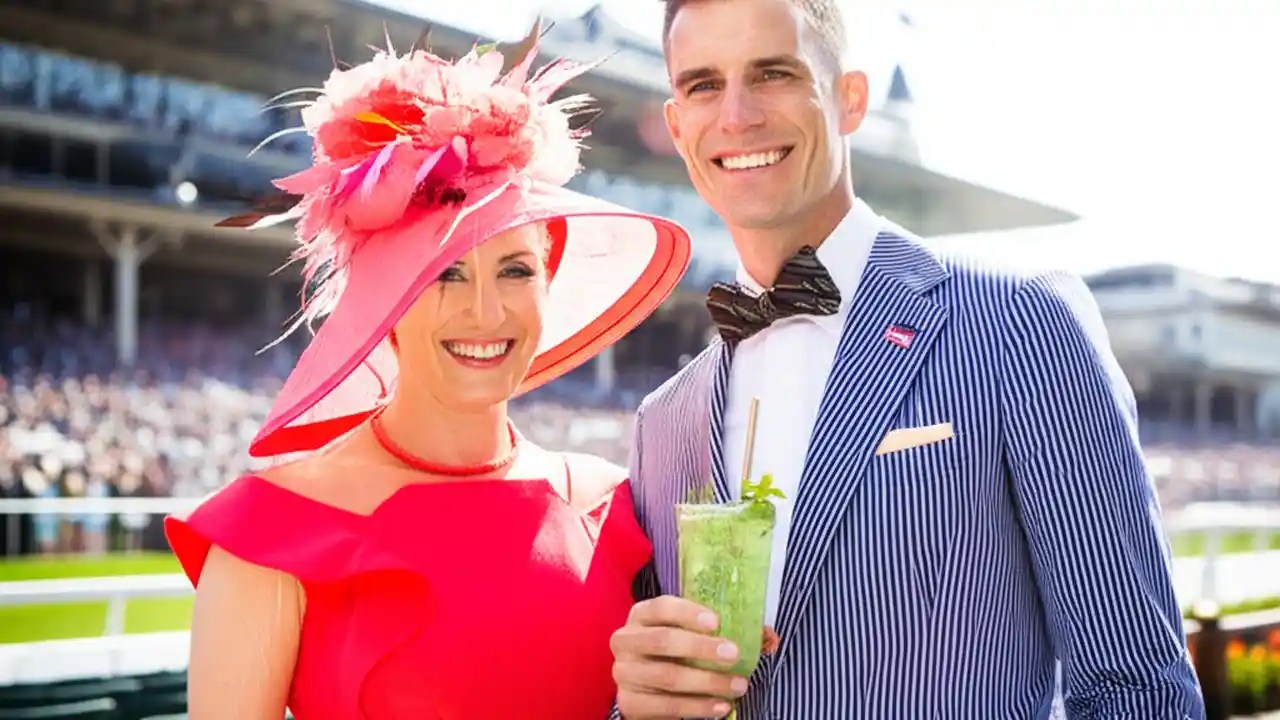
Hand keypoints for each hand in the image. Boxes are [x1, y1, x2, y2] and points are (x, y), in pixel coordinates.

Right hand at [611, 595, 747, 718]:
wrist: (648, 691)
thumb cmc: (674, 655)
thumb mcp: (689, 636)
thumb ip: (716, 632)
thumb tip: (766, 635)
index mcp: (640, 616)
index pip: (661, 607)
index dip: (688, 613)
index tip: (717, 622)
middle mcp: (626, 640)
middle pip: (662, 641)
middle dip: (701, 648)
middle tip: (733, 654)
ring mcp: (624, 673)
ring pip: (667, 676)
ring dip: (707, 682)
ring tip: (737, 686)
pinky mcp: (628, 702)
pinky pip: (665, 706)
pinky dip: (696, 706)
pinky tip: (720, 706)